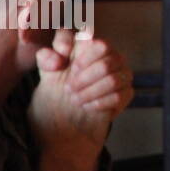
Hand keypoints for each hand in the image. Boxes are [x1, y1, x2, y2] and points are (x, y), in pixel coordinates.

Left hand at [28, 30, 131, 170]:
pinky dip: (101, 102)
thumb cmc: (52, 106)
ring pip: (114, 74)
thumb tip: (60, 55)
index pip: (87, 35)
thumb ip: (47, 60)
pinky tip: (89, 108)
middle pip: (106, 51)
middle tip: (69, 89)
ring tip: (76, 101)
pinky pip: (122, 93)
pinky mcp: (125, 93)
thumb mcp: (44, 81)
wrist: (62, 135)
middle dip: (84, 74)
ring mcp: (118, 74)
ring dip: (91, 90)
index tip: (59, 65)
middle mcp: (104, 58)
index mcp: (85, 51)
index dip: (73, 46)